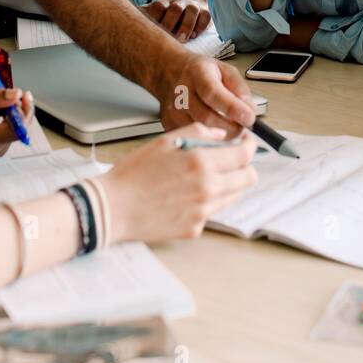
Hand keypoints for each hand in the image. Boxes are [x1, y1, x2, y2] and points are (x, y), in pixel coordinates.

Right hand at [0, 85, 35, 160]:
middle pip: (18, 130)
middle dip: (17, 108)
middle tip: (8, 91)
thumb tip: (16, 95)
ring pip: (16, 128)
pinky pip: (11, 129)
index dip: (23, 112)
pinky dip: (7, 115)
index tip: (22, 94)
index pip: (15, 131)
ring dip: (11, 111)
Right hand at [100, 123, 257, 241]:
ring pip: (234, 196)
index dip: (249, 146)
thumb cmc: (133, 174)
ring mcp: (203, 212)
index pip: (244, 155)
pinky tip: (185, 196)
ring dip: (228, 184)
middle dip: (244, 167)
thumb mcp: (164, 142)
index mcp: (202, 163)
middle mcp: (208, 189)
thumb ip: (197, 133)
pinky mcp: (194, 228)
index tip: (245, 143)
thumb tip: (220, 135)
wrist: (113, 208)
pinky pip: (211, 212)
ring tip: (205, 177)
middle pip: (248, 179)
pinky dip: (205, 202)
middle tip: (231, 161)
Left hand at [141, 0, 211, 41]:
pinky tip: (196, 35)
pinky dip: (201, 25)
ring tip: (183, 39)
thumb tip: (117, 23)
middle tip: (170, 38)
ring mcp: (192, 5)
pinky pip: (206, 15)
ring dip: (187, 25)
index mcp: (163, 3)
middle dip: (172, 22)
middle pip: (174, 8)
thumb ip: (140, 17)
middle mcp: (177, 2)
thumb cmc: (165, 13)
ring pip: (192, 10)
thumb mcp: (152, 13)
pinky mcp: (205, 10)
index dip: (156, 18)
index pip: (158, 6)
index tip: (152, 31)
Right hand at [158, 54, 255, 135]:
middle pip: (206, 117)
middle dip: (231, 128)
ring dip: (222, 136)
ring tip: (232, 130)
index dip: (232, 108)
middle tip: (244, 127)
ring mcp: (173, 109)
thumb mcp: (225, 70)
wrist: (170, 72)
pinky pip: (192, 139)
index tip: (249, 118)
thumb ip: (240, 89)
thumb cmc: (200, 72)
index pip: (213, 93)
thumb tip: (249, 109)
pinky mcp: (169, 123)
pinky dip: (208, 140)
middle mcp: (182, 91)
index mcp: (198, 73)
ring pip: (200, 132)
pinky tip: (215, 133)